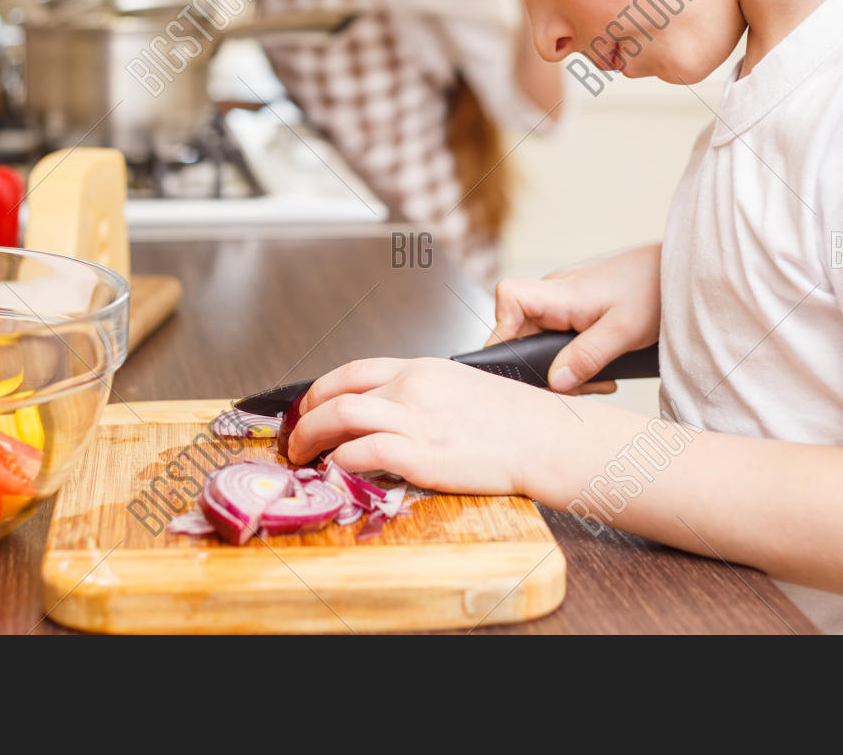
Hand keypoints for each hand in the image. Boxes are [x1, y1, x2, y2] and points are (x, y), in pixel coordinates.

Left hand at [284, 357, 553, 494]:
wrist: (547, 438)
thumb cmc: (515, 420)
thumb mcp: (462, 389)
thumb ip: (425, 395)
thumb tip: (395, 413)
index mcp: (423, 368)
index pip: (354, 370)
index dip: (319, 390)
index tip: (306, 409)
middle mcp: (413, 387)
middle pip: (337, 392)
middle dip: (305, 417)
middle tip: (295, 439)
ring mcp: (417, 419)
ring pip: (341, 416)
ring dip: (311, 439)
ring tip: (303, 459)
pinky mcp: (423, 455)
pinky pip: (364, 453)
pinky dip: (340, 462)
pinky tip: (336, 473)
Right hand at [489, 243, 660, 391]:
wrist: (682, 270)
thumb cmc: (655, 289)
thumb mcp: (624, 330)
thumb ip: (587, 357)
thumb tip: (553, 383)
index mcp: (560, 292)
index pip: (508, 298)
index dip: (503, 331)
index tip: (521, 363)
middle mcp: (556, 292)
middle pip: (523, 332)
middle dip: (544, 367)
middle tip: (579, 386)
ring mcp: (566, 299)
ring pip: (543, 339)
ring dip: (564, 367)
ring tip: (600, 379)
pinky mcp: (578, 307)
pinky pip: (561, 335)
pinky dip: (575, 357)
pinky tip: (601, 368)